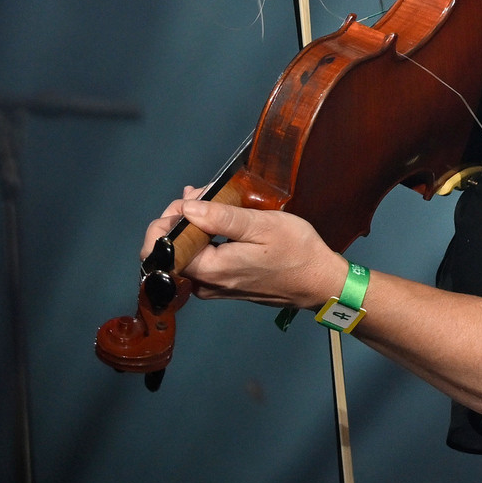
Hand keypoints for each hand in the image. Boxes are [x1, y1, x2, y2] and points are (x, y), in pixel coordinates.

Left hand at [139, 191, 348, 308]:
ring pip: (185, 255)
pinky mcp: (225, 286)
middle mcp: (205, 284)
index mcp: (211, 270)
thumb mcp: (263, 226)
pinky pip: (201, 261)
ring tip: (211, 201)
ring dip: (191, 226)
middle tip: (202, 194)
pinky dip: (203, 239)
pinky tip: (219, 221)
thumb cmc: (296, 252)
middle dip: (179, 219)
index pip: (161, 250)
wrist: (320, 282)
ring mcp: (214, 287)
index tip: (187, 201)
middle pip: (171, 252)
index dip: (165, 222)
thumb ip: (222, 218)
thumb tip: (186, 208)